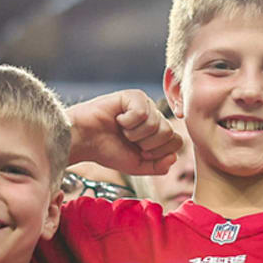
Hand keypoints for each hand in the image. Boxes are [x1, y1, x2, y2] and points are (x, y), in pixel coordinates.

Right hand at [67, 90, 181, 174]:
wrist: (85, 141)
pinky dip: (127, 122)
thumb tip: (174, 157)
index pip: (177, 142)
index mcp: (158, 133)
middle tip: (129, 141)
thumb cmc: (108, 150)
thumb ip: (158, 166)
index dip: (157, 152)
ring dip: (135, 134)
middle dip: (147, 144)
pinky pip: (143, 113)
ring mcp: (146, 105)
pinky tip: (117, 119)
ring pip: (156, 124)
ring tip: (122, 130)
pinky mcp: (134, 96)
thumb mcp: (137, 166)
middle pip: (169, 133)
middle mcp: (155, 117)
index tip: (139, 152)